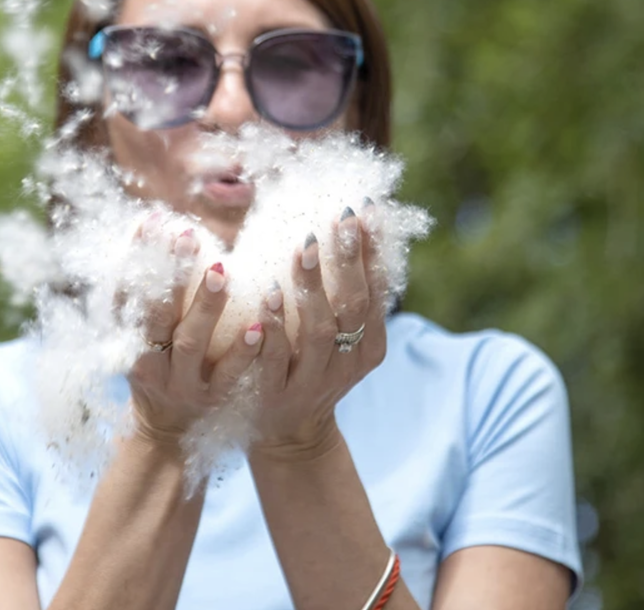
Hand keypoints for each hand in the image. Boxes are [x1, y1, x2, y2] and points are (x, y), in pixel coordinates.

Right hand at [126, 222, 262, 445]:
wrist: (167, 432)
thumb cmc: (160, 364)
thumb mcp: (142, 333)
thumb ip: (147, 290)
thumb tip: (156, 222)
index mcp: (129, 339)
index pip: (126, 293)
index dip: (137, 257)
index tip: (153, 220)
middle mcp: (149, 362)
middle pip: (155, 315)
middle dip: (171, 275)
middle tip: (187, 236)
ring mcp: (181, 384)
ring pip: (191, 343)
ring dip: (206, 305)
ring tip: (222, 270)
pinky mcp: (214, 403)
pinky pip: (230, 375)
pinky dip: (242, 351)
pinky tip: (259, 326)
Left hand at [251, 204, 388, 458]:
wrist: (288, 436)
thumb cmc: (308, 366)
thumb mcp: (336, 336)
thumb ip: (342, 294)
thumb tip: (344, 223)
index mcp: (369, 345)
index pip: (377, 291)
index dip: (373, 250)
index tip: (366, 208)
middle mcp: (346, 363)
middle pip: (352, 306)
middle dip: (348, 261)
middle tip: (339, 218)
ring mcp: (312, 382)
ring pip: (318, 332)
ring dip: (311, 288)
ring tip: (303, 249)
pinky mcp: (276, 397)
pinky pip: (274, 359)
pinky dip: (271, 328)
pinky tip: (266, 297)